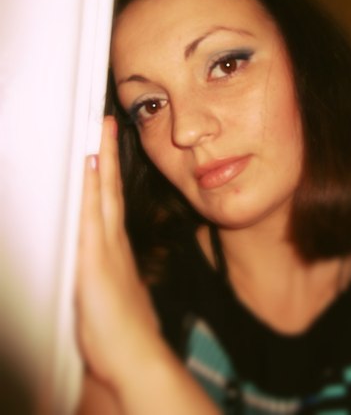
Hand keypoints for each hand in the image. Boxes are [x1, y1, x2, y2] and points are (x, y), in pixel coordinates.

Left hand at [76, 116, 159, 388]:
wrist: (134, 354)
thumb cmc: (122, 328)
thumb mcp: (115, 290)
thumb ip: (110, 268)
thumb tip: (108, 257)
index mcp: (114, 246)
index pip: (111, 199)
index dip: (108, 171)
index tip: (105, 145)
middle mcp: (112, 241)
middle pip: (108, 189)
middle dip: (106, 154)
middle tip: (105, 124)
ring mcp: (104, 248)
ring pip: (101, 196)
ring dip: (100, 163)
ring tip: (99, 134)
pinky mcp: (95, 261)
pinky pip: (90, 216)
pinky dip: (90, 191)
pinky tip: (89, 171)